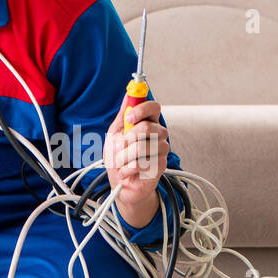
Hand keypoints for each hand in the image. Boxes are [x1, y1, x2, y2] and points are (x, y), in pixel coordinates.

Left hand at [103, 97, 169, 227]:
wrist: (122, 184)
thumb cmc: (119, 158)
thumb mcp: (115, 133)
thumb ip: (123, 115)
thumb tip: (128, 93)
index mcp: (148, 122)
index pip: (154, 107)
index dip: (141, 110)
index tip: (128, 119)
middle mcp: (158, 134)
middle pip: (148, 127)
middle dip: (127, 139)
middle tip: (119, 148)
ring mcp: (161, 150)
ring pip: (143, 147)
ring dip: (124, 157)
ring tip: (120, 163)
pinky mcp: (161, 166)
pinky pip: (143, 163)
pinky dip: (128, 169)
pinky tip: (126, 172)